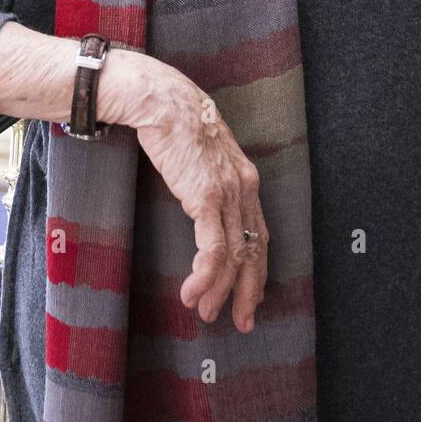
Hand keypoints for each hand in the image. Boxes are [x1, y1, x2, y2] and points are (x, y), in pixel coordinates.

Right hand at [98, 50, 267, 333]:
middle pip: (255, 251)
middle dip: (248, 291)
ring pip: (235, 256)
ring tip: (206, 312)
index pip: (260, 235)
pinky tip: (193, 293)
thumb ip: (209, 181)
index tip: (250, 295)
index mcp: (245, 179)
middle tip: (241, 321)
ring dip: (220, 291)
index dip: (256, 270)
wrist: (161, 99)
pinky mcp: (207, 197)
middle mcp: (244, 188)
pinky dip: (205, 276)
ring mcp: (229, 193)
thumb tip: (201, 205)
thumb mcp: (201, 157)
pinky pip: (213, 249)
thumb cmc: (174, 124)